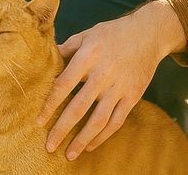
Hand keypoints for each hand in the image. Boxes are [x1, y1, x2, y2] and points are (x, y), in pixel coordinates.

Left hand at [37, 1, 184, 159]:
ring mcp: (119, 87)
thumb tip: (46, 59)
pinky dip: (103, 136)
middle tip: (49, 146)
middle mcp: (103, 73)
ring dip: (82, 139)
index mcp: (88, 56)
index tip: (39, 120)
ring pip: (98, 119)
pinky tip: (90, 145)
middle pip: (79, 107)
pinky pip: (116, 121)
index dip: (49, 104)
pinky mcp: (132, 96)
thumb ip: (67, 48)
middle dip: (62, 129)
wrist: (148, 33)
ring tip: (69, 154)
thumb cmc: (112, 33)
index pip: (63, 85)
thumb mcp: (87, 34)